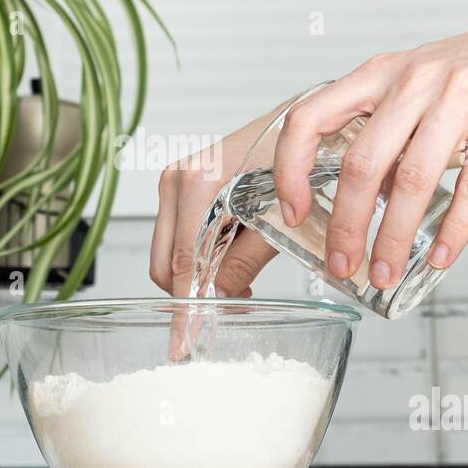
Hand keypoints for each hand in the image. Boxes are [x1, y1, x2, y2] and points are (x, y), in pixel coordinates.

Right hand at [150, 107, 286, 297]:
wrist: (302, 125)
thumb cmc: (298, 161)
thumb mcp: (277, 223)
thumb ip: (243, 263)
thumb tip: (219, 300)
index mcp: (197, 183)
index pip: (182, 263)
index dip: (186, 308)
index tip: (184, 342)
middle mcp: (177, 179)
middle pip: (164, 263)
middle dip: (192, 292)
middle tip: (232, 306)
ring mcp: (175, 180)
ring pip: (169, 252)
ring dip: (198, 275)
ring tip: (241, 281)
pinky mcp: (182, 185)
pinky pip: (177, 236)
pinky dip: (198, 256)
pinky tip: (230, 258)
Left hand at [274, 12, 467, 287]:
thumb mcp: (423, 84)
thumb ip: (390, 132)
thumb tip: (366, 199)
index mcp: (381, 73)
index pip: (310, 117)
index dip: (291, 168)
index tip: (293, 210)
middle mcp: (414, 79)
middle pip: (362, 163)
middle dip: (346, 225)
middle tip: (342, 264)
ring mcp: (461, 93)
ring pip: (412, 179)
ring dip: (394, 237)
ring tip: (386, 271)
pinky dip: (454, 229)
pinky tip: (441, 255)